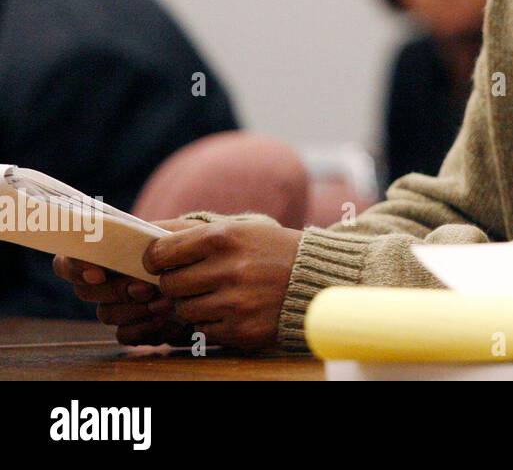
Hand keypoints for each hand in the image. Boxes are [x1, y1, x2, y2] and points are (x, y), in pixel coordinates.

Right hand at [52, 218, 204, 345]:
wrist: (210, 268)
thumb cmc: (188, 245)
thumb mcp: (174, 233)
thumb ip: (153, 238)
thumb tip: (139, 251)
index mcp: (106, 253)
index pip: (67, 261)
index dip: (74, 267)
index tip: (98, 272)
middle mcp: (104, 282)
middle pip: (86, 291)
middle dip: (116, 289)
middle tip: (145, 287)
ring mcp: (117, 306)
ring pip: (106, 313)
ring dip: (134, 308)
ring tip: (165, 301)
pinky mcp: (132, 327)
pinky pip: (124, 335)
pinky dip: (144, 329)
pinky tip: (165, 320)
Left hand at [144, 219, 302, 349]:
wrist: (317, 280)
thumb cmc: (271, 252)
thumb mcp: (239, 231)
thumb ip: (192, 236)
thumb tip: (145, 252)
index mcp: (225, 237)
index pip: (160, 252)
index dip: (155, 259)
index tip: (161, 262)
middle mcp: (229, 269)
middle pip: (168, 284)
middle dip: (177, 284)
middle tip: (197, 280)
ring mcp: (236, 302)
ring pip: (182, 310)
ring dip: (194, 305)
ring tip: (219, 295)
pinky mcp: (241, 330)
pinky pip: (203, 331)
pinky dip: (213, 323)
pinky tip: (233, 310)